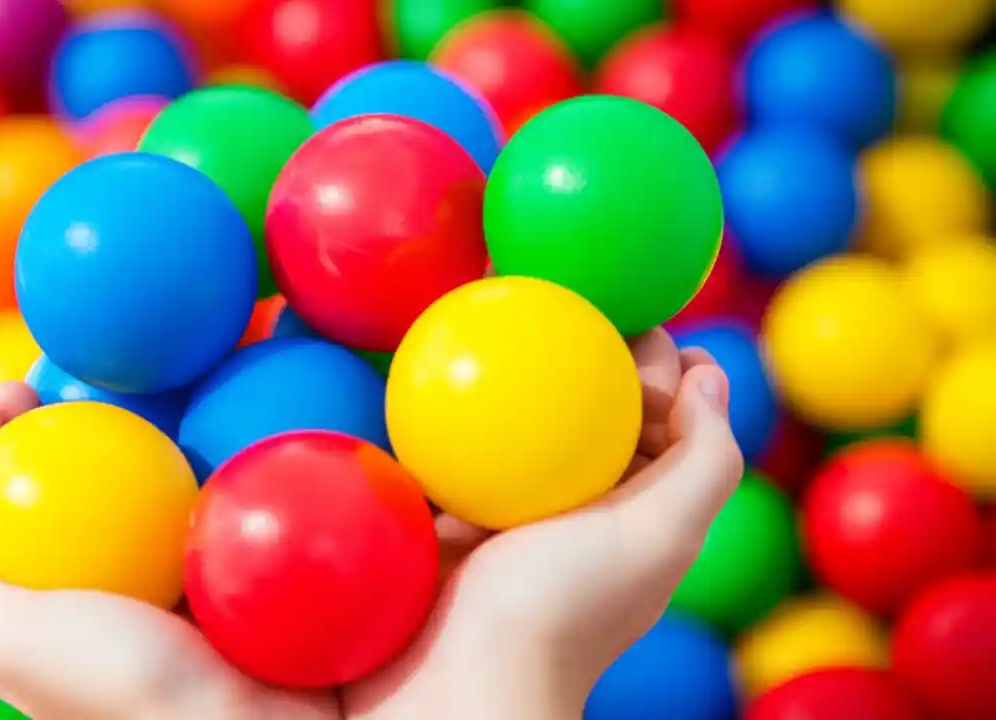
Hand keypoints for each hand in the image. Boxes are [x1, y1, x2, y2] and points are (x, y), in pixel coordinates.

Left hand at [0, 382, 340, 719]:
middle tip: (47, 379)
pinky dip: (193, 450)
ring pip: (124, 486)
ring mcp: (167, 584)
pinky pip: (200, 493)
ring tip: (120, 381)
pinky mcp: (227, 572)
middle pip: (50, 495)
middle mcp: (98, 599)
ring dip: (118, 427)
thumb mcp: (13, 641)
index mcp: (37, 620)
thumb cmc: (133, 688)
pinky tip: (198, 417)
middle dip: (38, 426)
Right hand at [343, 329, 743, 718]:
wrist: (455, 683)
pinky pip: (462, 447)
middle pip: (594, 407)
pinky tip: (445, 376)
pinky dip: (459, 411)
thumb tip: (714, 374)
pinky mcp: (452, 514)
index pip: (661, 413)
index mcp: (640, 507)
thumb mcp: (662, 532)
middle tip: (562, 300)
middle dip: (589, 352)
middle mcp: (582, 505)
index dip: (658, 361)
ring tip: (502, 318)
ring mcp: (513, 510)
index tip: (631, 316)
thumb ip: (705, 458)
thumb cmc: (565, 607)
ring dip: (521, 376)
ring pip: (526, 422)